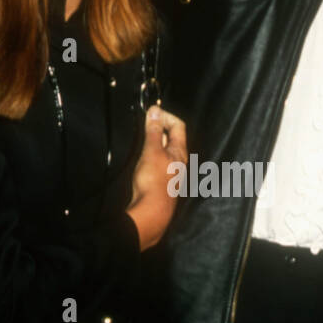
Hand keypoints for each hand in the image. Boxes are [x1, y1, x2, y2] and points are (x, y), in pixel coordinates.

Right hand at [126, 105, 187, 250]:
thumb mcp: (152, 151)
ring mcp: (171, 172)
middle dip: (159, 127)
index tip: (151, 113)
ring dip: (154, 141)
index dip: (166, 116)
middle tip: (144, 124)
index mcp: (180, 151)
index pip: (178, 126)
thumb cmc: (154, 180)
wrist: (152, 212)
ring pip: (165, 150)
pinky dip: (151, 154)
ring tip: (141, 139)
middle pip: (172, 137)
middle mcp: (179, 161)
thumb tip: (155, 111)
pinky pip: (158, 161)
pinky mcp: (161, 181)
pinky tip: (142, 159)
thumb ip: (154, 131)